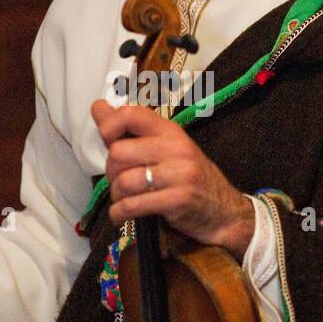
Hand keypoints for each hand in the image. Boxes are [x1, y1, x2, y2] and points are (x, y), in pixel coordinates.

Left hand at [91, 99, 255, 259]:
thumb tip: (98, 107)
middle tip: (118, 179)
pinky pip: (133, 205)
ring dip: (116, 195)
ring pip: (123, 181)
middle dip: (111, 170)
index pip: (132, 114)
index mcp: (171, 131)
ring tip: (122, 199)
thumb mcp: (167, 148)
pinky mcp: (177, 200)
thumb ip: (131, 130)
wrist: (224, 211)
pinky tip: (121, 214)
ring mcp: (179, 175)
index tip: (106, 137)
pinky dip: (119, 212)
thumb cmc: (190, 177)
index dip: (109, 124)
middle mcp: (176, 148)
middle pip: (119, 153)